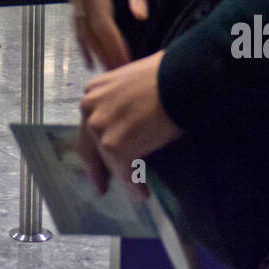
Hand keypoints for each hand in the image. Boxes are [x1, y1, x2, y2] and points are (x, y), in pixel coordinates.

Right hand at [63, 0, 151, 70]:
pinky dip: (84, 33)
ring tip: (108, 70)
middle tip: (119, 77)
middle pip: (88, 27)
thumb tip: (141, 16)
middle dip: (103, 53)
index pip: (101, 23)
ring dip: (92, 47)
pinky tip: (91, 52)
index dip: (113, 47)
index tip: (125, 67)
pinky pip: (76, 13)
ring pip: (79, 22)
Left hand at [79, 51, 183, 195]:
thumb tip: (129, 123)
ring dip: (122, 176)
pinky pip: (123, 173)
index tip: (98, 160)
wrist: (180, 80)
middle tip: (101, 186)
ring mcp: (98, 127)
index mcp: (93, 90)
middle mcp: (89, 107)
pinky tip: (143, 193)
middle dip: (95, 168)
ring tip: (136, 189)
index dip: (94, 144)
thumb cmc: (167, 76)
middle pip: (88, 146)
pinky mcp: (113, 146)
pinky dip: (134, 185)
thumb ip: (121, 102)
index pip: (89, 124)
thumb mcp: (132, 84)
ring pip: (108, 161)